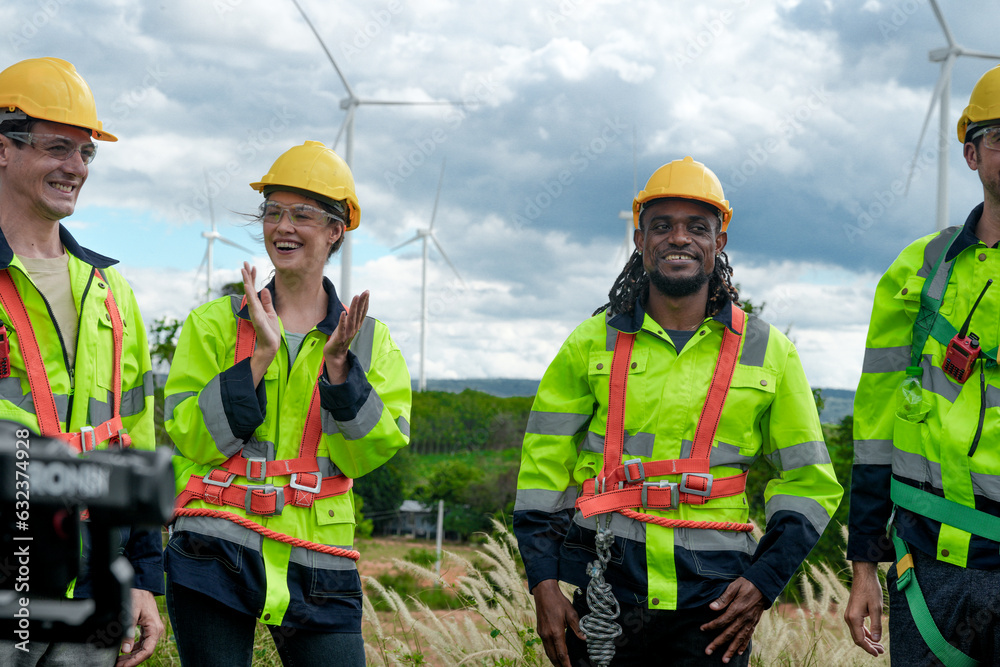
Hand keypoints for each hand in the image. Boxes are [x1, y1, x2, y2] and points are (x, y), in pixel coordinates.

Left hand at [117, 588, 163, 665]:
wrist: (142, 586)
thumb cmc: (137, 597)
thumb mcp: (130, 614)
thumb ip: (128, 632)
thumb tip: (125, 650)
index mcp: (154, 628)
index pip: (147, 651)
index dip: (135, 661)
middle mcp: (156, 631)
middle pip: (145, 652)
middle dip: (131, 661)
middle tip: (117, 666)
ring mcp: (152, 630)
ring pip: (143, 649)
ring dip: (131, 657)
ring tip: (118, 662)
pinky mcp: (148, 629)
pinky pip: (141, 644)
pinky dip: (133, 650)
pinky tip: (123, 653)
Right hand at [241, 262, 279, 385]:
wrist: (271, 344)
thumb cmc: (270, 331)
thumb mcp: (271, 313)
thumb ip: (267, 302)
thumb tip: (264, 290)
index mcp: (258, 305)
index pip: (254, 288)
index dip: (253, 278)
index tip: (253, 266)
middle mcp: (254, 306)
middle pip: (250, 288)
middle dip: (248, 275)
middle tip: (245, 263)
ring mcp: (254, 311)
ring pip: (249, 293)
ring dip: (246, 281)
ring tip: (244, 270)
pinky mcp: (257, 317)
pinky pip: (252, 303)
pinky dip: (250, 294)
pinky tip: (247, 286)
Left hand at [324, 290, 368, 383]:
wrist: (335, 355)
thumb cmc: (340, 338)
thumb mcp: (347, 326)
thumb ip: (351, 317)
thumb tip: (355, 306)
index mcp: (356, 325)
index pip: (362, 312)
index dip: (365, 302)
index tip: (367, 292)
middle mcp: (354, 329)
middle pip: (359, 313)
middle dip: (362, 302)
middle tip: (366, 292)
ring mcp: (348, 334)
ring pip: (352, 319)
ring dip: (354, 308)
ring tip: (356, 297)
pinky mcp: (340, 339)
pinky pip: (342, 329)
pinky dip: (342, 321)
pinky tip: (343, 313)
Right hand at [532, 579, 583, 666]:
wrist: (544, 592)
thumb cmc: (559, 601)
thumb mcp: (571, 613)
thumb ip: (577, 627)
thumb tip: (584, 638)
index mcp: (556, 632)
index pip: (562, 653)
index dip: (566, 664)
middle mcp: (547, 635)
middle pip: (553, 656)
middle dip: (560, 665)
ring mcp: (542, 634)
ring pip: (548, 652)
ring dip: (554, 661)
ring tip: (561, 666)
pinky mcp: (540, 631)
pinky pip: (545, 646)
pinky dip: (550, 653)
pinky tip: (555, 654)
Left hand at [700, 577, 764, 663]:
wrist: (764, 585)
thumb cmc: (746, 584)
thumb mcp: (734, 586)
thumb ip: (723, 598)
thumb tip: (711, 607)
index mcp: (737, 608)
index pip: (722, 621)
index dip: (711, 626)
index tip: (702, 629)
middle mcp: (744, 618)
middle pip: (729, 633)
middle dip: (718, 643)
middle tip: (708, 651)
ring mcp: (750, 622)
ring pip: (739, 639)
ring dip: (730, 650)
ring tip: (724, 660)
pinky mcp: (754, 623)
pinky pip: (748, 636)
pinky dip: (743, 645)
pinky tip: (738, 652)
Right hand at [844, 561, 885, 655]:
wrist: (863, 576)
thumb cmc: (871, 590)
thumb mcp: (877, 608)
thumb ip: (876, 625)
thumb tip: (877, 640)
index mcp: (854, 618)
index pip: (860, 639)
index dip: (869, 648)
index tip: (878, 654)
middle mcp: (848, 618)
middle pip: (857, 638)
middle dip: (869, 646)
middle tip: (881, 651)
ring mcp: (849, 615)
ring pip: (857, 633)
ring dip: (868, 640)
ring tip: (879, 646)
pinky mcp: (852, 612)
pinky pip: (857, 627)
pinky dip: (865, 633)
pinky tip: (873, 636)